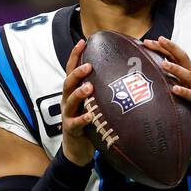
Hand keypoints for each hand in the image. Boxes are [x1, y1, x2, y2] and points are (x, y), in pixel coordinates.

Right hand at [60, 39, 95, 166]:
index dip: (75, 55)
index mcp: (73, 91)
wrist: (78, 149)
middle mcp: (67, 100)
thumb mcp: (94, 103)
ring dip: (79, 93)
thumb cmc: (89, 123)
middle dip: (77, 72)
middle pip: (68, 82)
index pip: (71, 70)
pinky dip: (83, 118)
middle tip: (89, 66)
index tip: (83, 41)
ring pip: (69, 100)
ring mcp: (68, 114)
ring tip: (89, 88)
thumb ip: (101, 90)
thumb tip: (123, 74)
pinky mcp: (71, 129)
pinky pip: (75, 123)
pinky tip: (91, 115)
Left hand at [143, 36, 190, 141]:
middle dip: (172, 48)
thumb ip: (159, 83)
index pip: (173, 56)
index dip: (162, 47)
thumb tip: (135, 79)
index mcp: (184, 73)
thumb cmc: (183, 105)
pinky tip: (175, 89)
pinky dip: (185, 92)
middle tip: (160, 40)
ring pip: (189, 76)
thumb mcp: (170, 92)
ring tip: (164, 64)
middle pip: (183, 59)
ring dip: (176, 69)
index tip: (146, 41)